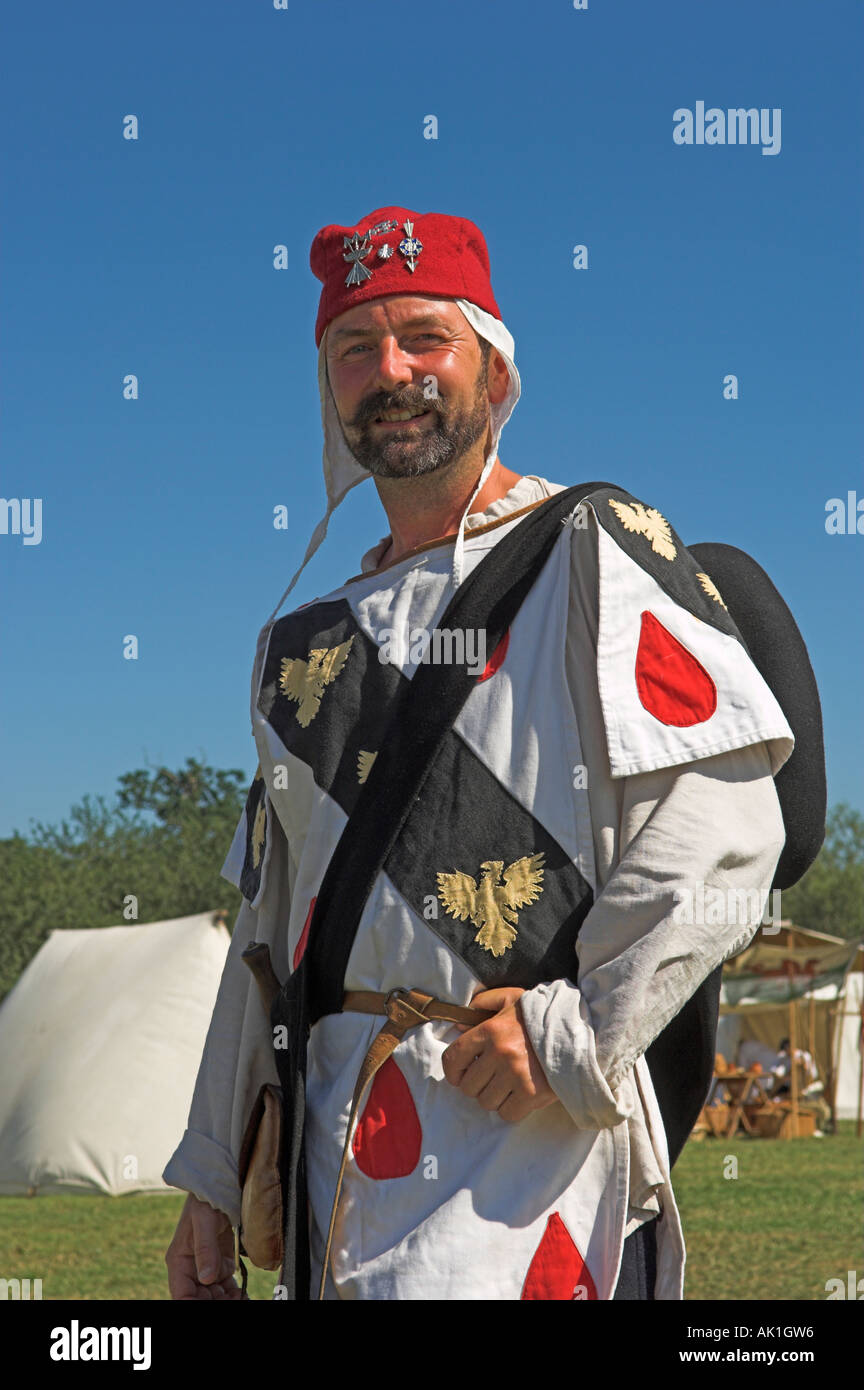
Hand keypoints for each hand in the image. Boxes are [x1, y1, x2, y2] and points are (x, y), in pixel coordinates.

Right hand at [165, 1193, 244, 1299]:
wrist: (220, 1187)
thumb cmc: (206, 1200)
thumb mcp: (204, 1220)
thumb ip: (205, 1249)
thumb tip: (206, 1278)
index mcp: (179, 1260)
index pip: (182, 1294)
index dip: (194, 1304)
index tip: (211, 1305)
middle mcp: (190, 1268)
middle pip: (199, 1298)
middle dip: (214, 1303)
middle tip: (234, 1302)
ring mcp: (206, 1268)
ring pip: (214, 1296)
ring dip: (227, 1300)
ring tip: (242, 1300)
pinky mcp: (220, 1264)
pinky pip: (226, 1287)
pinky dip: (235, 1294)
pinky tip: (244, 1295)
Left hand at [441, 986, 558, 1123]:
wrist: (578, 1030)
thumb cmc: (541, 1015)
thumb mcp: (511, 998)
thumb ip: (483, 1003)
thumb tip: (457, 1026)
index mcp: (490, 1030)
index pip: (453, 1059)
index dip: (452, 1072)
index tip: (459, 1075)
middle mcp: (500, 1053)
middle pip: (468, 1086)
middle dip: (476, 1084)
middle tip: (489, 1078)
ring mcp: (516, 1075)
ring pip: (485, 1102)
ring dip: (493, 1097)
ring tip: (507, 1085)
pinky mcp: (532, 1094)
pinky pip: (506, 1114)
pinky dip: (510, 1108)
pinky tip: (519, 1095)